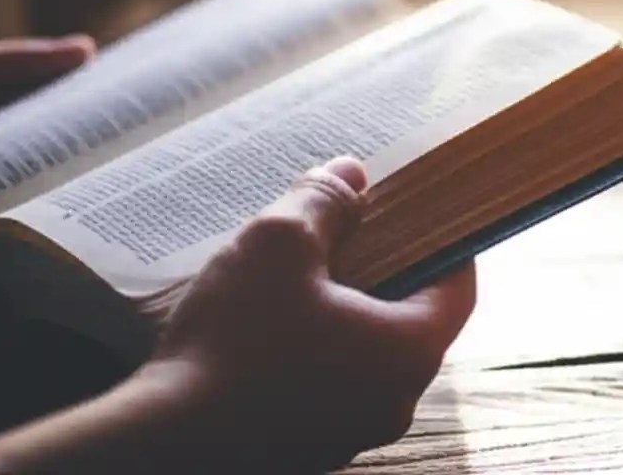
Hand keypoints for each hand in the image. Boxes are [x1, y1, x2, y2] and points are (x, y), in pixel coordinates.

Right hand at [140, 157, 476, 470]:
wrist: (164, 444)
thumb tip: (351, 174)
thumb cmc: (231, 344)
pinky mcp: (309, 447)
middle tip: (350, 229)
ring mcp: (351, 432)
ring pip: (365, 355)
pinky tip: (267, 325)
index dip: (445, 241)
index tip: (422, 210)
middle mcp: (394, 402)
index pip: (458, 287)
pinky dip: (313, 351)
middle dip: (384, 269)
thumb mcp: (277, 245)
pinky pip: (328, 385)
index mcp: (408, 352)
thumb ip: (324, 202)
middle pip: (409, 319)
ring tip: (298, 272)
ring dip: (342, 312)